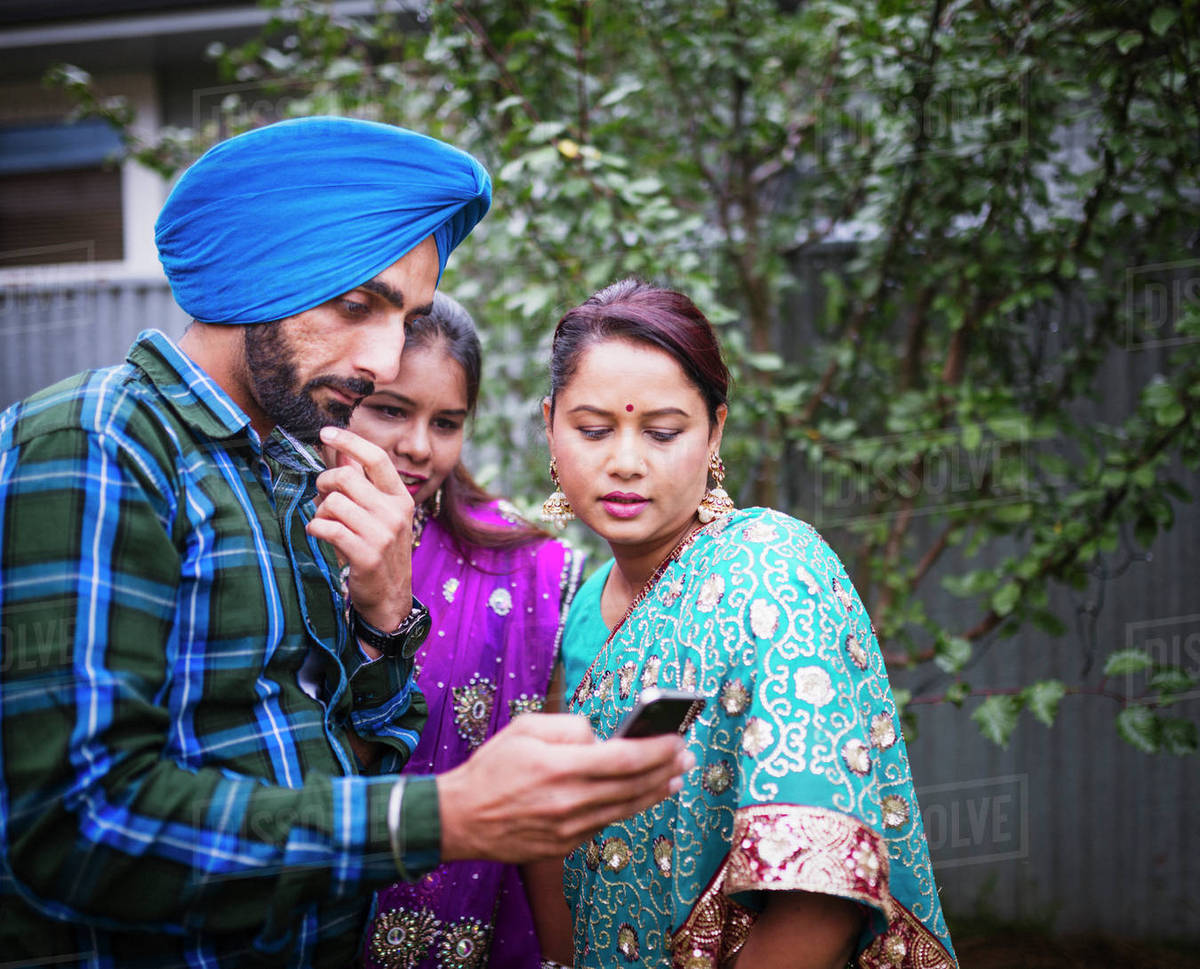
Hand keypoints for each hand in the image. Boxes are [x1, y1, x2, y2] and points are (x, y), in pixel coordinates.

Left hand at [307, 426, 413, 638]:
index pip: (376, 458)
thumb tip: (342, 452)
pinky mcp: (365, 554)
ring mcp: (382, 534)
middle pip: (347, 476)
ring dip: (320, 511)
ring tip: (325, 522)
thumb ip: (362, 485)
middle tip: (322, 495)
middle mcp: (395, 512)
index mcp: (400, 498)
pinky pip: (327, 528)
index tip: (326, 432)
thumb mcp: (380, 515)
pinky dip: (314, 528)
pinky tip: (318, 533)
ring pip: (333, 503)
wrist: (390, 597)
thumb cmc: (380, 551)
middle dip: (325, 482)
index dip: (350, 441)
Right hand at [437, 713, 693, 863]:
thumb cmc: (492, 767)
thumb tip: (601, 737)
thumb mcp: (525, 728)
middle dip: (665, 769)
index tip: (677, 738)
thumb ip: (569, 727)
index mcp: (560, 767)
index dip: (656, 749)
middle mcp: (569, 801)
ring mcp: (569, 829)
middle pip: (633, 786)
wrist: (461, 819)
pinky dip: (628, 808)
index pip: (624, 758)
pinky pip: (605, 823)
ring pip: (625, 809)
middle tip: (686, 756)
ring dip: (655, 792)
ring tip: (675, 778)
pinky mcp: (565, 846)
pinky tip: (641, 796)